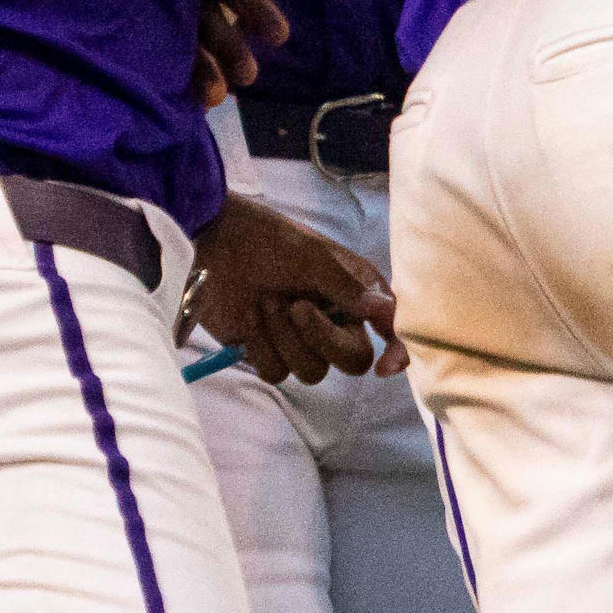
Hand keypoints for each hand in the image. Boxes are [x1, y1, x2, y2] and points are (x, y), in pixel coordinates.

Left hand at [188, 192, 396, 382]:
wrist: (215, 244)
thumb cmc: (269, 240)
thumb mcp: (311, 256)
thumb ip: (346, 286)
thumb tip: (383, 311)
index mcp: (356, 294)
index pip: (390, 330)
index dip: (397, 352)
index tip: (387, 366)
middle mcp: (335, 322)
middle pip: (352, 361)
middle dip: (322, 339)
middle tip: (297, 307)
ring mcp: (301, 341)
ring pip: (311, 371)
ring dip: (284, 338)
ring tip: (265, 302)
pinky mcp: (268, 353)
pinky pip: (275, 373)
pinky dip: (261, 348)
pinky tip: (249, 319)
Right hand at [193, 0, 305, 105]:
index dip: (252, 7)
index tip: (281, 36)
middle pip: (204, 16)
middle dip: (223, 47)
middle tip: (248, 76)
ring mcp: (190, 3)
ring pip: (191, 37)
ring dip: (202, 68)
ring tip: (218, 98)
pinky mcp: (192, 23)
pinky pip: (189, 48)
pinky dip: (192, 74)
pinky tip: (203, 102)